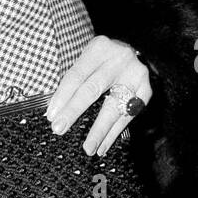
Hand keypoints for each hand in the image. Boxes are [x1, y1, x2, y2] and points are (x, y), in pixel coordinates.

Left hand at [45, 36, 151, 155]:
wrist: (133, 53)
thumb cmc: (101, 61)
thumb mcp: (87, 60)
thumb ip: (73, 81)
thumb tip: (54, 112)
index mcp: (99, 48)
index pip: (76, 74)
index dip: (62, 96)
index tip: (51, 115)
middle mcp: (119, 58)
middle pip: (93, 89)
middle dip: (73, 111)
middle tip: (59, 129)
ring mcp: (135, 74)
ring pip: (113, 106)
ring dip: (99, 131)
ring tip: (88, 148)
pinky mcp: (146, 89)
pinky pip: (128, 116)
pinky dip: (114, 133)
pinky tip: (103, 146)